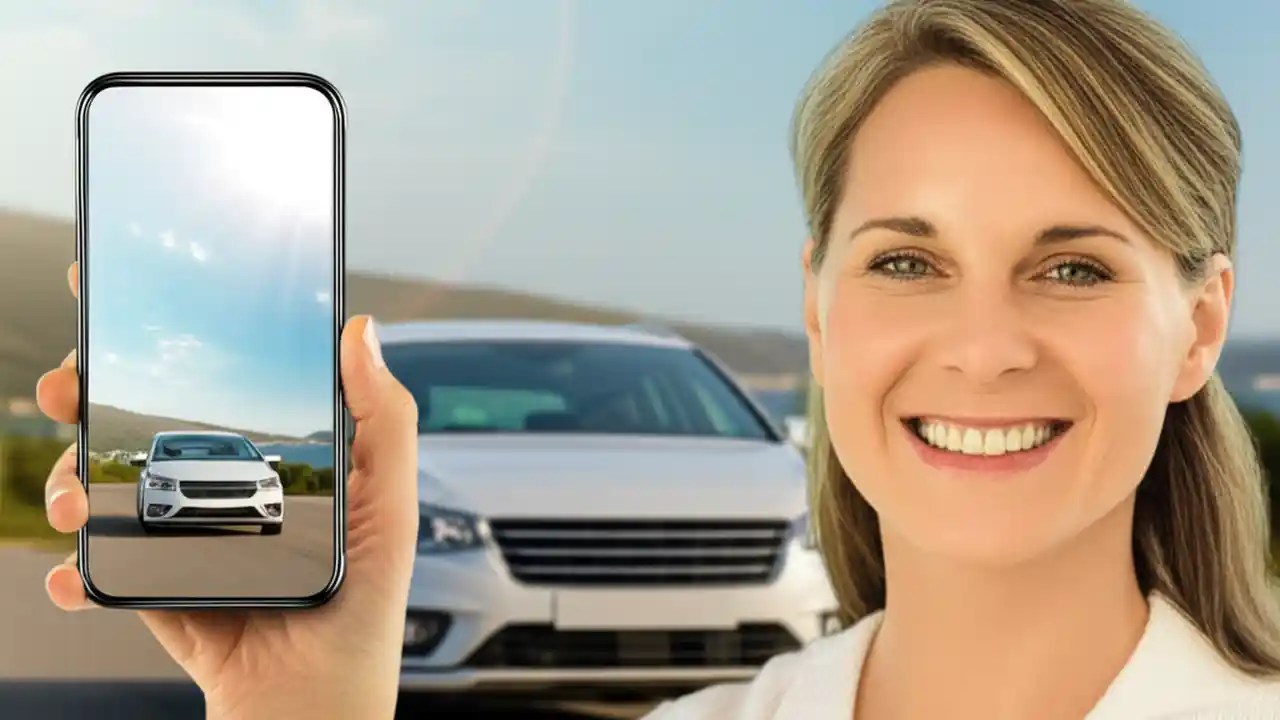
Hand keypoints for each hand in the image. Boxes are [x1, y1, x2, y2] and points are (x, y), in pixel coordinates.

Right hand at [36, 262, 419, 719]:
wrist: (315, 710)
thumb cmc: (362, 610)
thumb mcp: (390, 507)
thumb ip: (383, 421)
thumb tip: (363, 330)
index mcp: (274, 464)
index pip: (220, 386)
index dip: (171, 340)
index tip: (125, 296)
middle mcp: (222, 495)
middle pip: (143, 428)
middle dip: (91, 397)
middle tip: (71, 385)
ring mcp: (182, 543)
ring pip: (106, 490)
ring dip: (70, 479)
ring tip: (73, 492)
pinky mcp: (156, 594)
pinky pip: (101, 572)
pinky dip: (75, 569)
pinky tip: (74, 570)